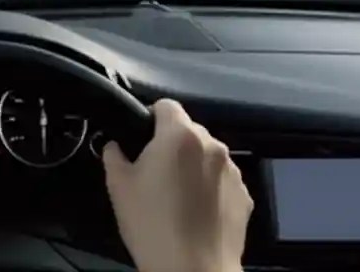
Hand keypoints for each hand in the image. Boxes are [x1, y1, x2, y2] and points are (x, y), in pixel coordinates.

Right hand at [103, 99, 252, 271]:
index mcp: (180, 135)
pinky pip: (223, 181)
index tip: (142, 140)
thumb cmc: (151, 224)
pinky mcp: (245, 195)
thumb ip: (114, 155)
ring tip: (178, 197)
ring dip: (194, 166)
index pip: (166, 105)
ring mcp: (234, 171)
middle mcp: (213, 145)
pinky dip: (212, 188)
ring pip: (208, 156)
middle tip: (155, 174)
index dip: (151, 118)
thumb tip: (116, 146)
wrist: (193, 270)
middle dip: (172, 145)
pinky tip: (198, 212)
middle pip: (189, 131)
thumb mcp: (118, 187)